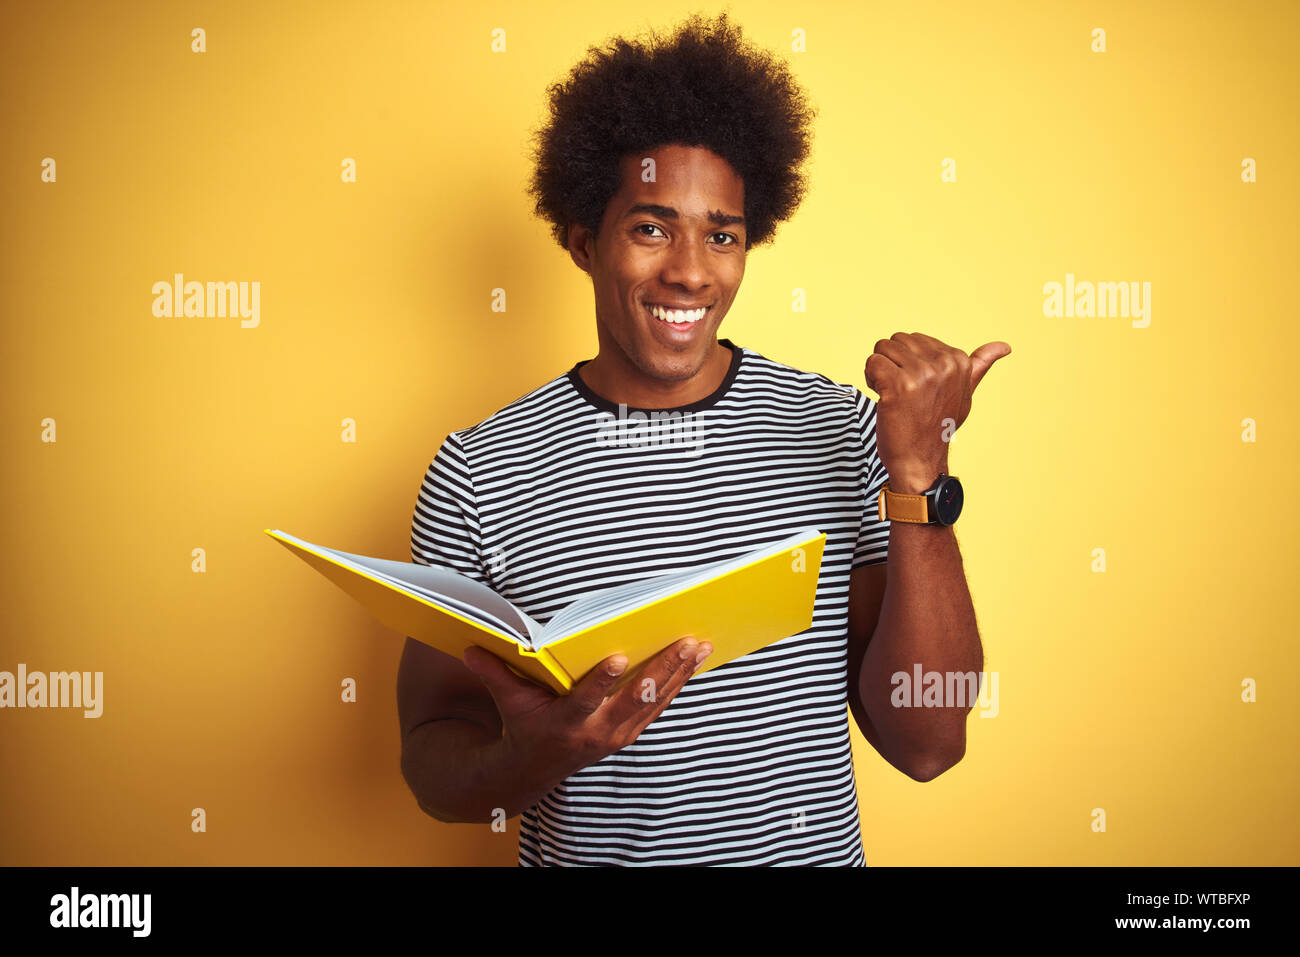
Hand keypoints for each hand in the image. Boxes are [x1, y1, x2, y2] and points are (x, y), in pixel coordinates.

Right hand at [462, 636, 712, 779]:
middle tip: (686, 641)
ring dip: (680, 673)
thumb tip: (471, 648)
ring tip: (699, 644)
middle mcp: (597, 732)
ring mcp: (618, 734)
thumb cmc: (522, 724)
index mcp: (565, 724)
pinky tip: (693, 659)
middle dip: (664, 669)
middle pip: (636, 698)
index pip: (586, 700)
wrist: (534, 767)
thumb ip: (495, 673)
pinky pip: (659, 705)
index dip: (603, 680)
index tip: (620, 656)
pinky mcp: (630, 731)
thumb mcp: (507, 701)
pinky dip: (678, 682)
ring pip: (655, 701)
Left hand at [864, 332, 1009, 492]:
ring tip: (893, 394)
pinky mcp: (898, 385)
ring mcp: (921, 375)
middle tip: (902, 391)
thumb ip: (979, 365)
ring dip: (880, 371)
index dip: (908, 362)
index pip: (915, 339)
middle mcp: (943, 364)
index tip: (916, 386)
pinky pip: (872, 362)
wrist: (920, 460)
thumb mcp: (965, 393)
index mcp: (959, 361)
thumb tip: (1004, 346)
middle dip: (892, 363)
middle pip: (896, 341)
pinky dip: (870, 379)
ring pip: (881, 349)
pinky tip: (882, 397)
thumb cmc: (938, 426)